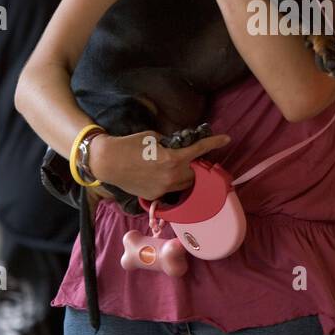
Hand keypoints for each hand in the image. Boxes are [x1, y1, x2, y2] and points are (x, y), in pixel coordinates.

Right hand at [90, 130, 231, 200]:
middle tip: (193, 156)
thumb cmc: (129, 145)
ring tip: (178, 166)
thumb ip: (170, 143)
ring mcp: (163, 189)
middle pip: (195, 171)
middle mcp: (172, 177)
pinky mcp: (154, 196)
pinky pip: (170, 189)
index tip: (226, 138)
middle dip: (197, 163)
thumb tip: (178, 145)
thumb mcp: (154, 137)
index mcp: (173, 159)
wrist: (108, 161)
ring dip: (187, 174)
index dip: (215, 142)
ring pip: (185, 184)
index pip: (200, 150)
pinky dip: (171, 182)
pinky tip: (162, 175)